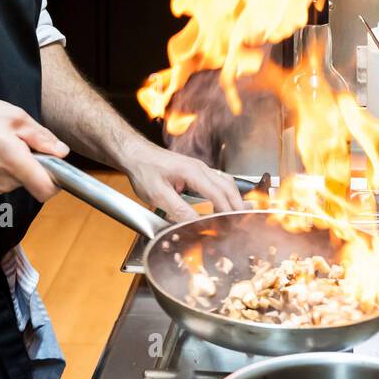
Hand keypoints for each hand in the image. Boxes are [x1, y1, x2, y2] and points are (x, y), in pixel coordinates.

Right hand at [0, 98, 66, 200]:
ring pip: (21, 179)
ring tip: (6, 142)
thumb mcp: (15, 117)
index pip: (46, 190)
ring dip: (21, 164)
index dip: (57, 182)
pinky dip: (8, 167)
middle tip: (23, 141)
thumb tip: (61, 151)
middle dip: (36, 163)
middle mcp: (4, 180)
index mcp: (14, 163)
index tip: (56, 165)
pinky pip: (7, 179)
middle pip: (35, 181)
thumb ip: (42, 137)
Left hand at [121, 141, 247, 222]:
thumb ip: (178, 209)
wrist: (134, 154)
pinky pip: (217, 181)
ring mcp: (199, 168)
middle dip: (237, 205)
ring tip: (237, 214)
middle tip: (243, 222)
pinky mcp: (195, 170)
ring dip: (233, 198)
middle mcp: (200, 168)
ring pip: (224, 182)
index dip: (227, 211)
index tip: (233, 224)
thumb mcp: (158, 194)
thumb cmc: (144, 170)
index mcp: (193, 172)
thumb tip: (195, 222)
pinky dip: (225, 193)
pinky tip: (223, 202)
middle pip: (227, 187)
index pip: (218, 194)